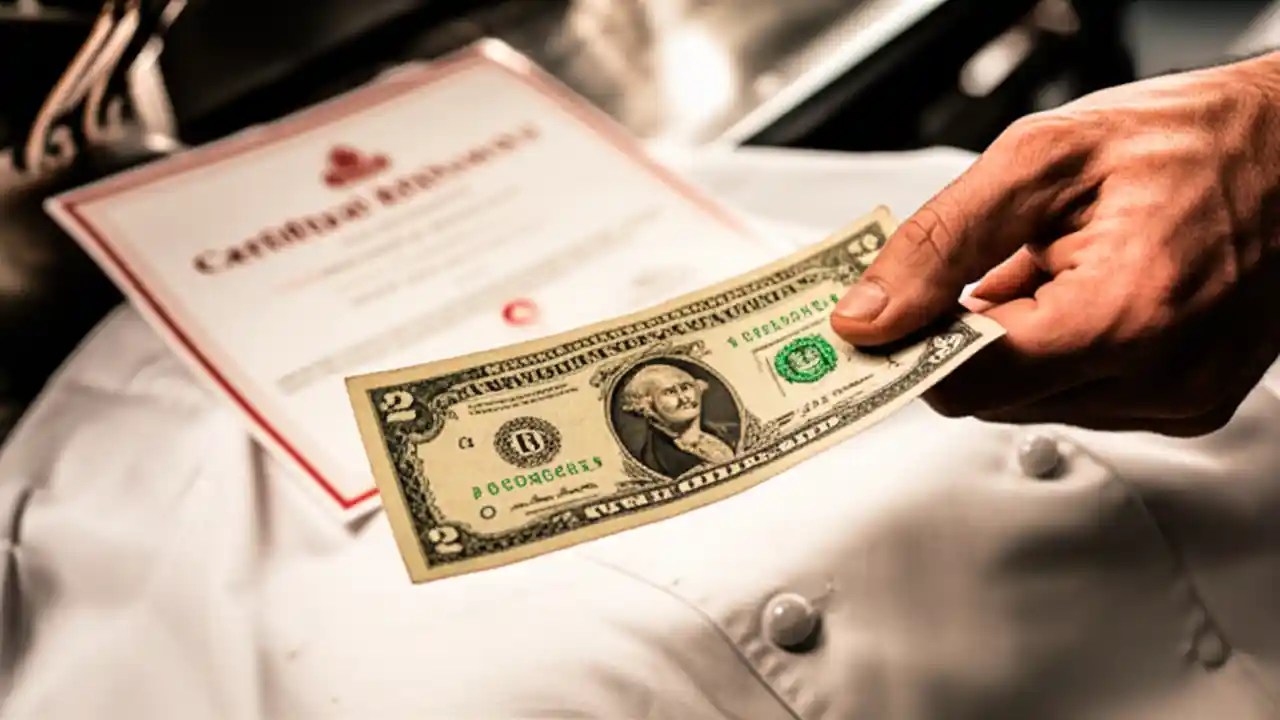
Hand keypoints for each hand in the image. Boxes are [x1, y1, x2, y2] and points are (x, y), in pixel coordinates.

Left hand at [830, 53, 1279, 435]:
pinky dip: (1059, 355)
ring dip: (1014, 346)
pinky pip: (1082, 401)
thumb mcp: (1042, 159)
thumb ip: (941, 244)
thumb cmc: (1191, 140)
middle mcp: (1164, 376)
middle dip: (963, 338)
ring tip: (1052, 271)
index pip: (965, 380)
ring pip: (1030, 406)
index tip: (883, 321)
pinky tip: (1084, 298)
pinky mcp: (1191, 405)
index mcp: (1126, 313)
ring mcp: (1183, 399)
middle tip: (980, 269)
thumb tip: (868, 316)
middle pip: (990, 401)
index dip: (911, 344)